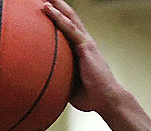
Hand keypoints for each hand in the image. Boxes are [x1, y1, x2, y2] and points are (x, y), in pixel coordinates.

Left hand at [42, 0, 124, 114]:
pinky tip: (47, 7)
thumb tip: (44, 81)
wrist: (107, 100)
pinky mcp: (85, 46)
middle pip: (69, 17)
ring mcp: (86, 42)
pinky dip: (58, 17)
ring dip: (56, 4)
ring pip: (69, 17)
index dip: (58, 16)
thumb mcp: (71, 85)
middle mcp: (84, 42)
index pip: (68, 28)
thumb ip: (60, 78)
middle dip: (57, 5)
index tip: (44, 7)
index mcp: (81, 50)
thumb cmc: (91, 97)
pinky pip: (69, 28)